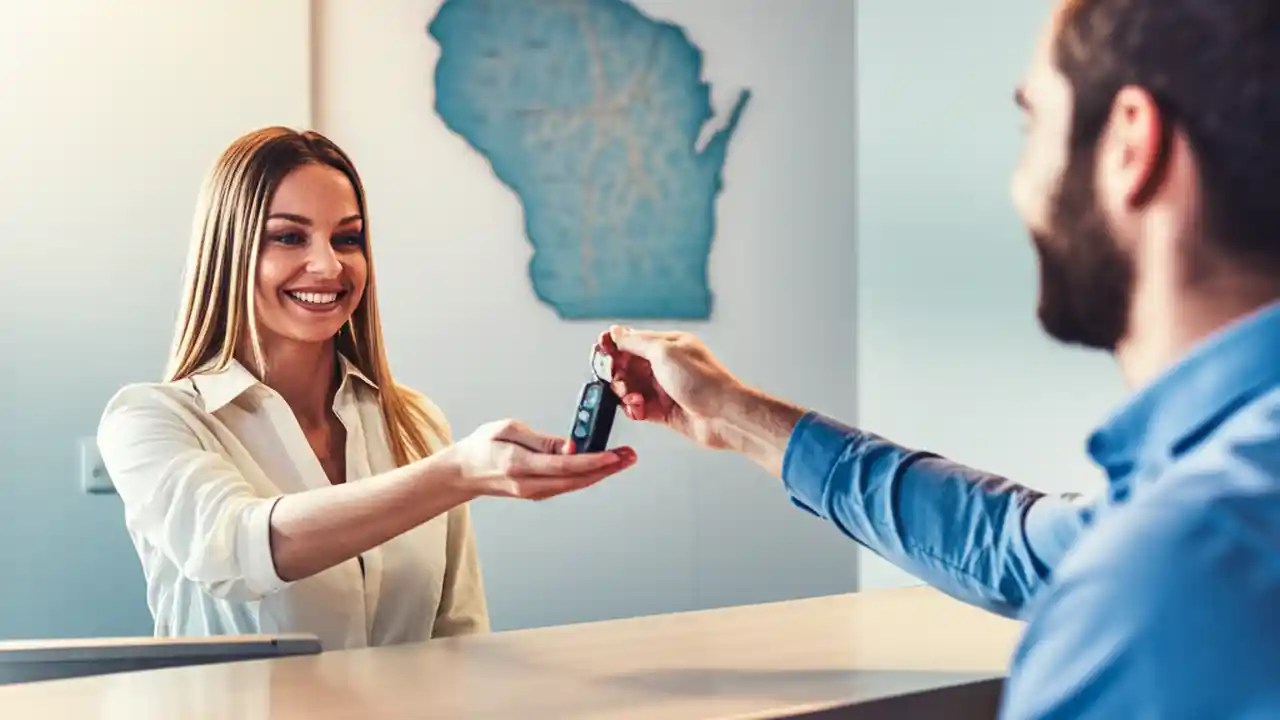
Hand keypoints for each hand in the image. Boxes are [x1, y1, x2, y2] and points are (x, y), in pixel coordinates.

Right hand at [446, 419, 635, 500]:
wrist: (466, 472)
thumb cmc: (484, 445)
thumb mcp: (508, 429)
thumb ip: (541, 440)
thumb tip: (572, 446)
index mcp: (518, 464)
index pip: (562, 465)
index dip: (590, 461)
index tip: (612, 454)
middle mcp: (528, 483)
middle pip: (575, 480)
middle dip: (606, 469)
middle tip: (630, 456)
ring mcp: (534, 492)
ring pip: (575, 485)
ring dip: (601, 473)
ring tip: (624, 458)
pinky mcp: (539, 493)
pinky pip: (568, 485)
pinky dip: (588, 476)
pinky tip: (604, 465)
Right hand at [596, 326, 746, 449]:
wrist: (724, 416)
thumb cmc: (702, 381)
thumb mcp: (664, 352)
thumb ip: (636, 342)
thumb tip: (615, 331)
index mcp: (667, 345)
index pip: (631, 341)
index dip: (613, 347)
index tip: (601, 353)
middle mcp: (664, 366)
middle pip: (626, 366)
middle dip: (617, 374)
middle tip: (619, 381)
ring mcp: (663, 389)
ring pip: (629, 388)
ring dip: (625, 393)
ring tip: (634, 399)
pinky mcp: (663, 411)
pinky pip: (638, 408)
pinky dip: (634, 409)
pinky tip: (639, 410)